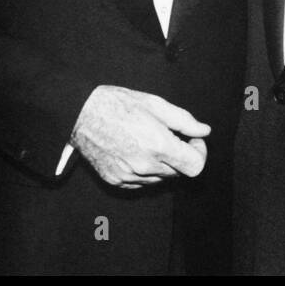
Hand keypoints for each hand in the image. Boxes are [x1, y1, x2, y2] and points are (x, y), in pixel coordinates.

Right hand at [71, 85, 209, 188]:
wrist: (80, 114)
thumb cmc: (118, 104)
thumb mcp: (155, 103)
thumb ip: (184, 120)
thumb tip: (204, 131)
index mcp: (158, 145)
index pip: (195, 166)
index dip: (199, 152)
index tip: (192, 140)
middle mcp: (145, 166)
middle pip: (179, 172)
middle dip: (180, 155)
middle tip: (170, 135)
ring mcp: (129, 176)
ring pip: (160, 179)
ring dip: (163, 163)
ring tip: (149, 140)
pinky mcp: (116, 181)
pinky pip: (141, 182)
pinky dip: (145, 170)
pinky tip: (135, 150)